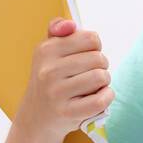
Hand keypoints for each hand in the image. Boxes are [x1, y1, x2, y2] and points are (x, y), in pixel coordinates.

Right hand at [16, 18, 113, 137]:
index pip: (91, 38)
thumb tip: (71, 24)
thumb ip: (58, 29)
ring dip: (104, 82)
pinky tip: (98, 97)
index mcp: (46, 50)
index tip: (86, 57)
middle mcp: (48, 70)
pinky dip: (106, 97)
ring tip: (93, 86)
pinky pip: (101, 100)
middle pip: (99, 58)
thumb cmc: (50, 80)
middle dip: (101, 66)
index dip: (95, 47)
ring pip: (101, 77)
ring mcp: (57, 93)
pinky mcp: (68, 112)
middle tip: (90, 74)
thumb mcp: (47, 52)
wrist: (36, 118)